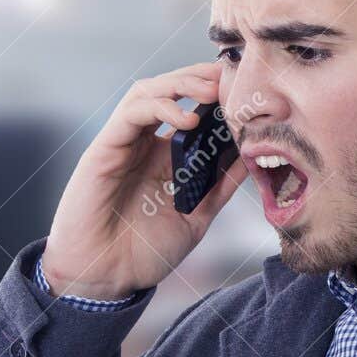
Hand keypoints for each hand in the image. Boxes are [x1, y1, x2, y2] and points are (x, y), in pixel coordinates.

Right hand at [39, 61, 249, 299]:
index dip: (214, 94)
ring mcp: (123, 144)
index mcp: (165, 157)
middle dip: (201, 78)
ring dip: (181, 83)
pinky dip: (159, 106)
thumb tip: (251, 159)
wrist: (105, 279)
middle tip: (230, 77)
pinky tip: (187, 118)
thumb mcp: (196, 217)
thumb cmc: (144, 253)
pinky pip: (131, 113)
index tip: (245, 90)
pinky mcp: (105, 149)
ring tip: (211, 91)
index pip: (190, 109)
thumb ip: (219, 188)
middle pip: (170, 91)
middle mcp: (143, 144)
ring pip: (149, 92)